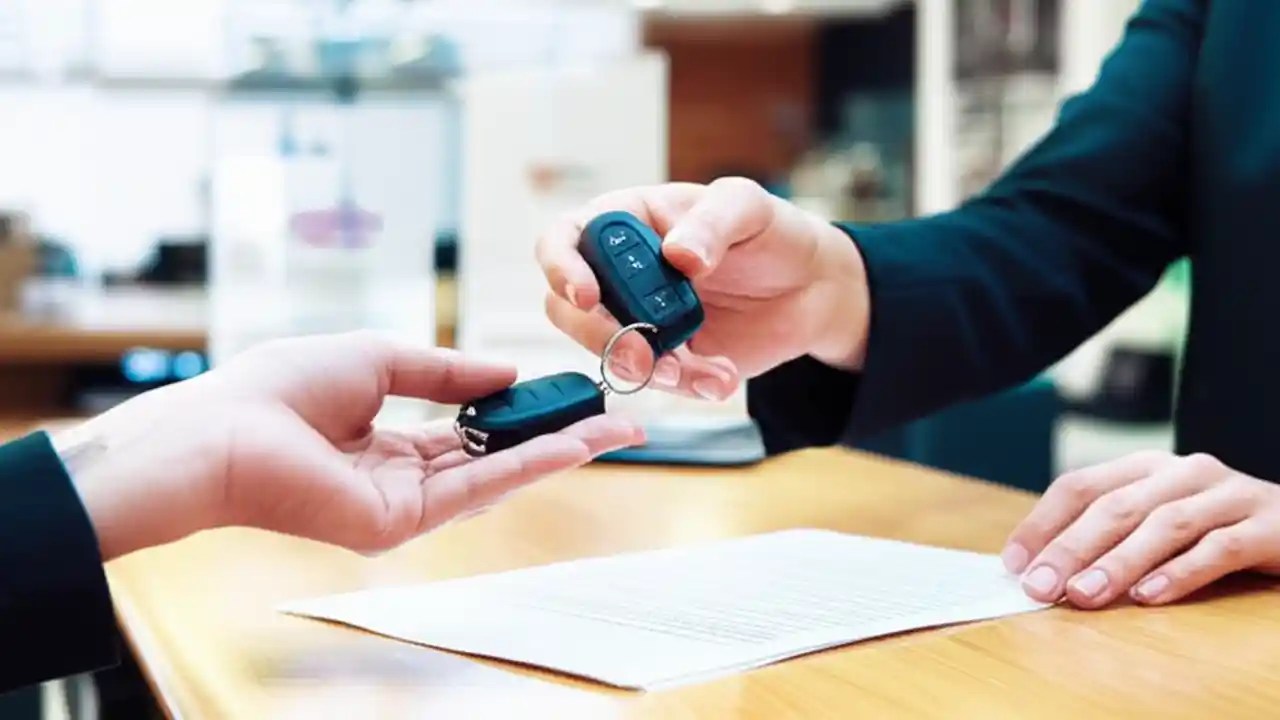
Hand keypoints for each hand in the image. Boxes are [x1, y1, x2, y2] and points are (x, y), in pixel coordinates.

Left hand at [63, 332, 641, 559]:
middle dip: (557, 439)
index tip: (565, 397)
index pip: (468, 432)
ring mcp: (401, 508)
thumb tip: (505, 373)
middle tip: (616, 421)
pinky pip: (475, 488)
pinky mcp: (397, 524)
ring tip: (614, 429)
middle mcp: (399, 481)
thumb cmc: (280, 387)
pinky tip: (571, 444)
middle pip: (493, 459)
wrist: (224, 428)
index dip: (519, 414)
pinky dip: (527, 464)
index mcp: (385, 443)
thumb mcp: (380, 359)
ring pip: (495, 476)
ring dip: (558, 451)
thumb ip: (445, 371)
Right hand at [535, 178, 869, 399]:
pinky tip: (723, 377)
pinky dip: (688, 386)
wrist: (810, 288)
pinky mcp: (665, 359)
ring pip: (609, 354)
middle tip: (642, 357)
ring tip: (704, 373)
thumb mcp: (747, 206)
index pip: (562, 239)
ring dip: (649, 372)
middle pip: (567, 310)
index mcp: (624, 222)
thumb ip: (712, 223)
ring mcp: (637, 320)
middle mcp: (618, 274)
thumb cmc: (770, 230)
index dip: (562, 268)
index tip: (587, 297)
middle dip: (600, 338)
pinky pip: (656, 381)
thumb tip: (677, 256)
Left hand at [1002, 450, 1279, 607]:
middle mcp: (1184, 472)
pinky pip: (1219, 549)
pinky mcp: (1268, 526)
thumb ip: (1109, 536)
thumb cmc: (1216, 527)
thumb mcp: (1158, 520)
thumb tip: (1040, 571)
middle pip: (1116, 507)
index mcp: (1146, 467)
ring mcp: (1228, 496)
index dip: (1043, 523)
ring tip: (1084, 595)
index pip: (1080, 485)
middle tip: (1040, 586)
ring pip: (1164, 525)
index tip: (1013, 564)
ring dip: (1118, 562)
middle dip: (1071, 548)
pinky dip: (1181, 573)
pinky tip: (1150, 596)